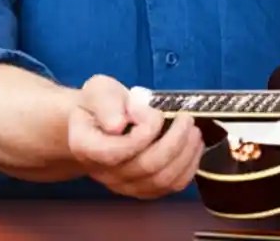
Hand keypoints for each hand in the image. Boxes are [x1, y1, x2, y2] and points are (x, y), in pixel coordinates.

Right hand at [66, 74, 204, 199]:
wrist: (100, 121)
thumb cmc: (101, 104)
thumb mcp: (98, 90)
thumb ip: (106, 104)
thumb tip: (118, 124)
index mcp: (86, 147)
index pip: (115, 152)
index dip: (143, 134)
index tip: (155, 112)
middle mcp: (103, 172)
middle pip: (146, 167)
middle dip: (174, 141)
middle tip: (186, 118)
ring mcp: (123, 185)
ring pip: (161, 180)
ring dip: (185, 154)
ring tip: (193, 130)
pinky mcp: (142, 188)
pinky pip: (170, 186)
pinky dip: (188, 167)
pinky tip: (193, 147)